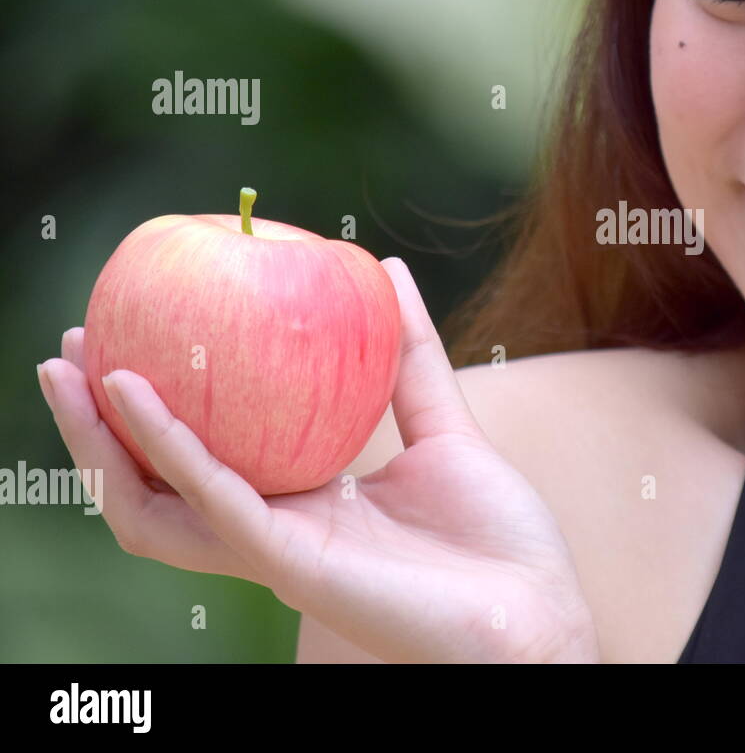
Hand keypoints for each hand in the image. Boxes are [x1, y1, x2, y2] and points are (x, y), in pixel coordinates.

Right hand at [37, 257, 599, 663]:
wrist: (536, 613)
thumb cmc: (497, 538)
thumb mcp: (446, 427)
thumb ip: (411, 357)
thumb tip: (387, 266)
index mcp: (304, 502)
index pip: (205, 456)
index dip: (159, 405)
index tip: (135, 332)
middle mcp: (276, 529)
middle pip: (156, 485)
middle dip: (101, 425)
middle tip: (73, 349)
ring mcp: (277, 551)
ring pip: (156, 504)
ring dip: (105, 442)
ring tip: (75, 371)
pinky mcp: (293, 564)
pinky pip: (217, 502)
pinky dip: (173, 451)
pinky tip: (139, 398)